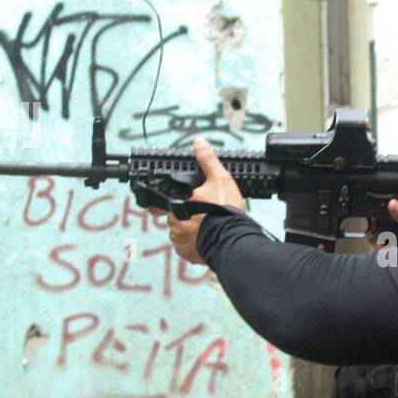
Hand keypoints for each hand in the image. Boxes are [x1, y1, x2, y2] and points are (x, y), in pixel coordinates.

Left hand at [160, 137, 246, 264]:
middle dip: (186, 218)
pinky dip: (196, 246)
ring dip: (191, 233)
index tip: (181, 205)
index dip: (173, 204)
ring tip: (209, 229)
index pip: (165, 204)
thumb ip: (207, 160)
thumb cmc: (224, 210)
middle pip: (176, 220)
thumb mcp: (219, 179)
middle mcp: (174, 225)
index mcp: (177, 205)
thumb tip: (199, 142)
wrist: (232, 239)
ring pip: (181, 235)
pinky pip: (188, 250)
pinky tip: (208, 240)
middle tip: (205, 216)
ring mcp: (180, 241)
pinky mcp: (188, 255)